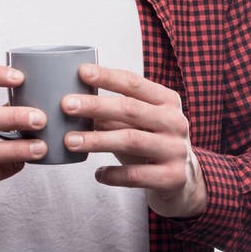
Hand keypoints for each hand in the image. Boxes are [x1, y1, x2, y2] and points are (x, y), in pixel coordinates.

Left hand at [62, 63, 207, 218]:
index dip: (107, 76)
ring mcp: (176, 149)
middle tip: (66, 105)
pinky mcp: (173, 177)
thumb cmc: (150, 141)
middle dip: (95, 105)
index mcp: (166, 100)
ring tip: (69, 141)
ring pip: (131, 140)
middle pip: (130, 109)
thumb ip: (112, 111)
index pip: (134, 83)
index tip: (81, 72)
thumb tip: (74, 100)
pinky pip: (137, 175)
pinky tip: (98, 174)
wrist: (183, 180)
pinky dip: (114, 174)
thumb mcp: (137, 122)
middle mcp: (175, 121)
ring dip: (97, 140)